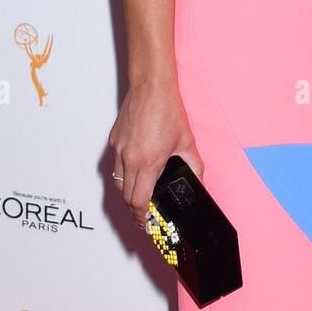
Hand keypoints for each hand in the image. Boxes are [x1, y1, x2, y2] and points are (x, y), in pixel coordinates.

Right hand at [108, 79, 203, 229]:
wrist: (151, 87)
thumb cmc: (168, 111)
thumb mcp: (187, 142)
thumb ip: (194, 166)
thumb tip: (198, 183)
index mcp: (148, 162)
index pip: (138, 201)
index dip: (141, 217)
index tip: (146, 222)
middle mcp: (129, 158)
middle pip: (126, 197)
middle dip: (135, 207)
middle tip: (145, 211)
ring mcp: (119, 150)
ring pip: (118, 182)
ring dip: (128, 190)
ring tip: (141, 191)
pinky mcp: (114, 141)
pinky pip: (116, 164)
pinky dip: (124, 171)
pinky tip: (137, 166)